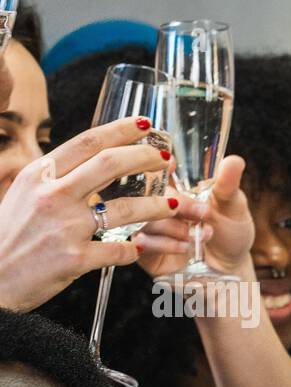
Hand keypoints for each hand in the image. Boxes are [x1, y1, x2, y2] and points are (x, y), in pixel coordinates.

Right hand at [0, 116, 178, 311]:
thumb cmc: (11, 236)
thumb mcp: (25, 195)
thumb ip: (56, 179)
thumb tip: (91, 162)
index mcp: (39, 175)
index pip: (86, 142)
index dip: (121, 130)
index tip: (145, 125)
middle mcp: (52, 195)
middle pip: (110, 164)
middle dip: (145, 157)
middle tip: (167, 158)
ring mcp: (65, 227)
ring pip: (125, 209)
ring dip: (157, 206)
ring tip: (175, 204)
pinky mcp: (75, 259)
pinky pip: (119, 251)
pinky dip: (134, 249)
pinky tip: (140, 247)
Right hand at [136, 156, 254, 280]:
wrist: (230, 269)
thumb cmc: (230, 233)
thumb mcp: (234, 207)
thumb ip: (229, 185)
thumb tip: (235, 160)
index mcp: (172, 185)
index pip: (152, 166)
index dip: (157, 164)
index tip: (173, 165)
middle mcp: (154, 202)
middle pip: (146, 193)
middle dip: (177, 203)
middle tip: (205, 213)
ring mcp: (146, 225)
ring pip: (144, 218)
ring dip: (175, 226)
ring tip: (205, 234)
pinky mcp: (144, 250)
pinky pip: (142, 242)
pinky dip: (165, 244)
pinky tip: (186, 247)